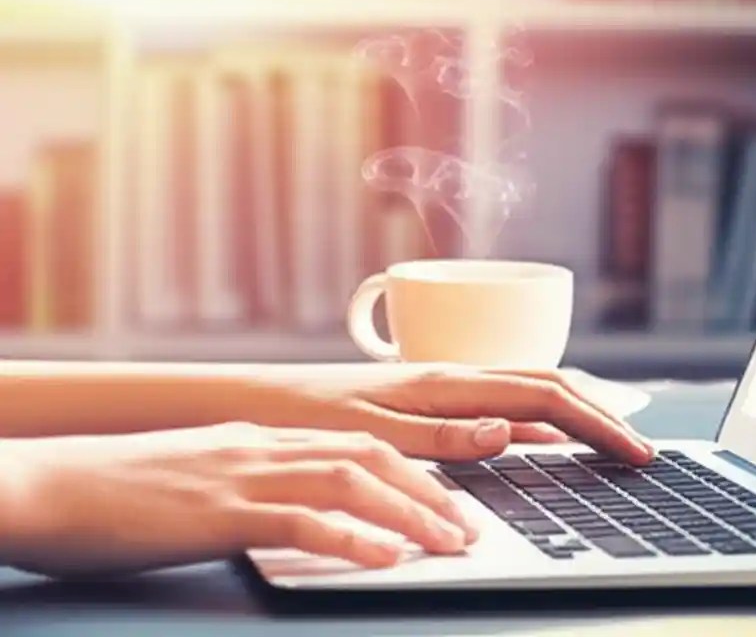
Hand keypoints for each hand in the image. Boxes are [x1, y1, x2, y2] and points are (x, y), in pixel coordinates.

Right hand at [0, 423, 473, 578]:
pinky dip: (350, 538)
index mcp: (261, 438)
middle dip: (430, 493)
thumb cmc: (115, 492)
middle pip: (370, 456)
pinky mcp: (219, 512)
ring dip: (410, 514)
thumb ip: (249, 484)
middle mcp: (262, 447)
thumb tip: (289, 507)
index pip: (358, 443)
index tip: (450, 500)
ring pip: (351, 482)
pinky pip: (299, 522)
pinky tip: (384, 558)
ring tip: (449, 546)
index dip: (413, 470)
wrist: (46, 484)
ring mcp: (243, 475)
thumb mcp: (198, 478)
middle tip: (469, 530)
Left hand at [317, 368, 654, 463]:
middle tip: (639, 450)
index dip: (597, 424)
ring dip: (575, 415)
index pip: (545, 397)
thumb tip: (511, 431)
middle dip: (601, 414)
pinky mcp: (432, 400)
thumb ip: (444, 436)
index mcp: (448, 382)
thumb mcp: (373, 435)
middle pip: (549, 386)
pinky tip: (546, 442)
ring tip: (610, 440)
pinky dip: (539, 423)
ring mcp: (445, 386)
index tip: (635, 451)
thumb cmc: (305, 416)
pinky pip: (502, 406)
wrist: (254, 401)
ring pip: (529, 392)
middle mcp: (454, 377)